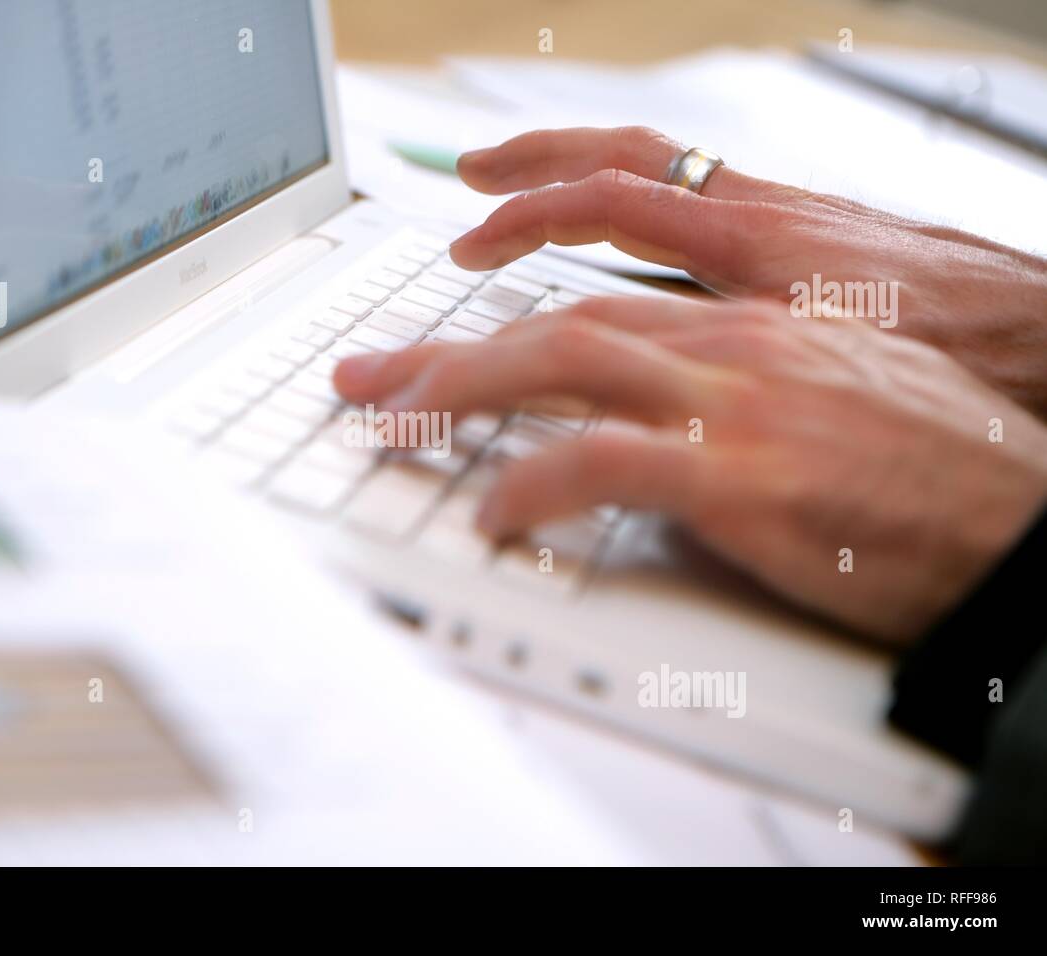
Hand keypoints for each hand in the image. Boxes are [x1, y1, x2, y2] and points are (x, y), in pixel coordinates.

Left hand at [333, 297, 1046, 641]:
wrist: (1020, 519)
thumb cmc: (934, 473)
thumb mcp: (825, 406)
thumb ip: (734, 400)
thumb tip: (660, 427)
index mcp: (752, 320)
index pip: (597, 295)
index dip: (503, 315)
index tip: (441, 338)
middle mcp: (732, 342)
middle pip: (556, 319)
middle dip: (447, 350)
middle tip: (371, 380)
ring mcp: (735, 400)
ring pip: (561, 358)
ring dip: (458, 388)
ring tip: (393, 423)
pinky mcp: (743, 474)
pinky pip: (601, 460)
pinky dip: (531, 482)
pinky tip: (492, 511)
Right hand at [451, 126, 1046, 415]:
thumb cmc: (961, 352)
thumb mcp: (830, 369)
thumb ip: (736, 359)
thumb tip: (643, 386)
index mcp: (758, 239)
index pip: (613, 199)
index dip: (526, 216)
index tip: (470, 240)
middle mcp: (767, 210)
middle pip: (627, 155)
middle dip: (536, 159)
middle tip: (472, 173)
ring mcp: (786, 213)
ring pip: (664, 164)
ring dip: (580, 166)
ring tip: (525, 180)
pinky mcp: (807, 230)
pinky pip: (700, 189)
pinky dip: (638, 193)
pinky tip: (625, 227)